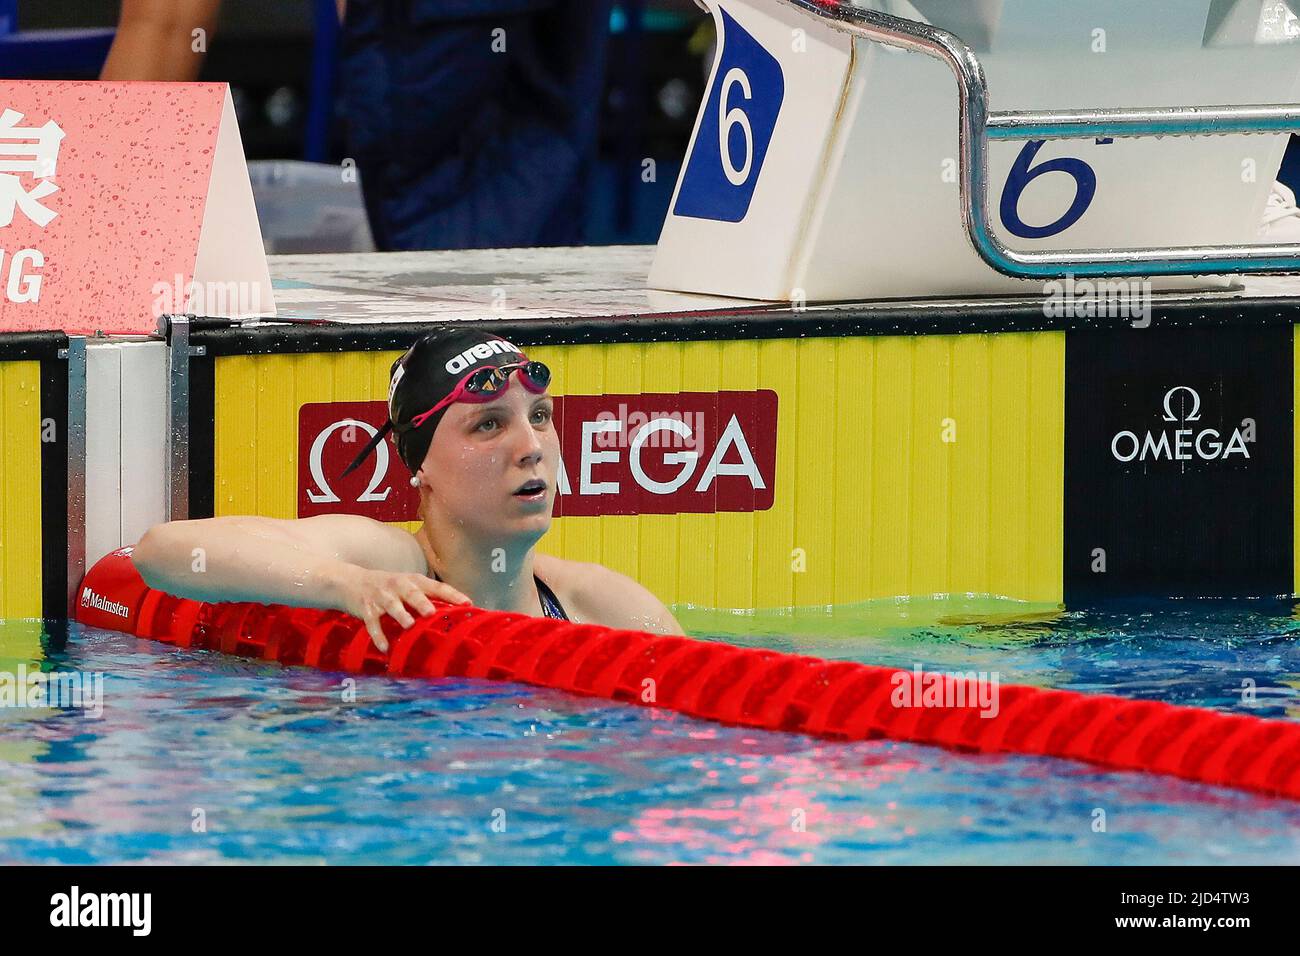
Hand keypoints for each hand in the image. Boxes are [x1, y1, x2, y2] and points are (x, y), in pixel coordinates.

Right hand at [338, 568, 470, 652]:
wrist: (351, 582)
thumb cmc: (389, 588)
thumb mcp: (408, 587)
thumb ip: (428, 598)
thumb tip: (456, 615)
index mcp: (414, 581)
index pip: (436, 586)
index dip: (452, 594)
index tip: (468, 603)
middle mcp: (398, 586)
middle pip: (412, 592)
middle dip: (421, 602)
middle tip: (431, 612)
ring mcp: (382, 597)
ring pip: (392, 605)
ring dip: (400, 615)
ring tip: (409, 625)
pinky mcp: (366, 609)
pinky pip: (372, 623)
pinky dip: (378, 635)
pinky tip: (385, 647)